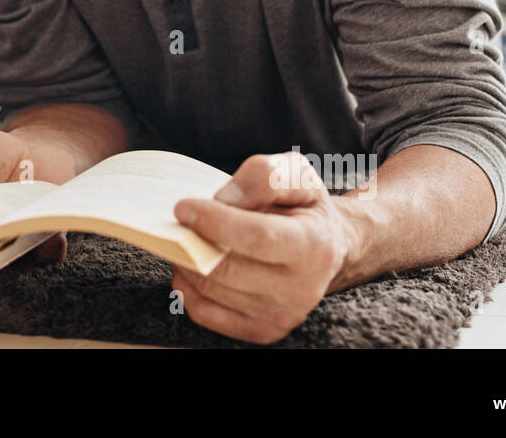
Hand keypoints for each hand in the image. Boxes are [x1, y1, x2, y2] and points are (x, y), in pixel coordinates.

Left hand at [170, 152, 358, 343]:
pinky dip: (188, 287)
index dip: (215, 221)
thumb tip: (223, 199)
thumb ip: (263, 176)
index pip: (258, 237)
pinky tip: (193, 264)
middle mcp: (301, 288)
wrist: (326, 249)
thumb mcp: (295, 174)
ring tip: (186, 238)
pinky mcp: (260, 331)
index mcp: (314, 245)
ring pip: (210, 291)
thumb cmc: (304, 207)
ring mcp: (280, 315)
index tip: (183, 207)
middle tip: (178, 222)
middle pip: (227, 269)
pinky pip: (204, 312)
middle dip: (192, 242)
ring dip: (186, 262)